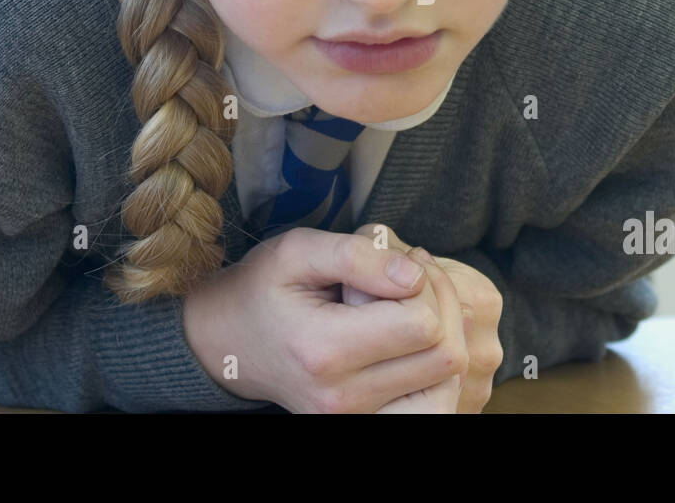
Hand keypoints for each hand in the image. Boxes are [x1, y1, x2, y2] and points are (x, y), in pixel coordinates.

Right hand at [181, 226, 468, 412]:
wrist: (229, 342)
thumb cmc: (263, 288)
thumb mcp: (297, 251)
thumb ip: (356, 256)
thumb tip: (414, 275)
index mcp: (323, 351)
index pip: (421, 324)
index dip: (425, 284)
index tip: (398, 262)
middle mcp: (342, 397)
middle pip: (444, 355)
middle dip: (441, 306)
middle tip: (412, 276)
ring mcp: (354, 418)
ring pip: (446, 380)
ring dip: (444, 333)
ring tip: (413, 302)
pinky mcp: (364, 422)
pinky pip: (432, 399)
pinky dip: (434, 362)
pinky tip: (412, 333)